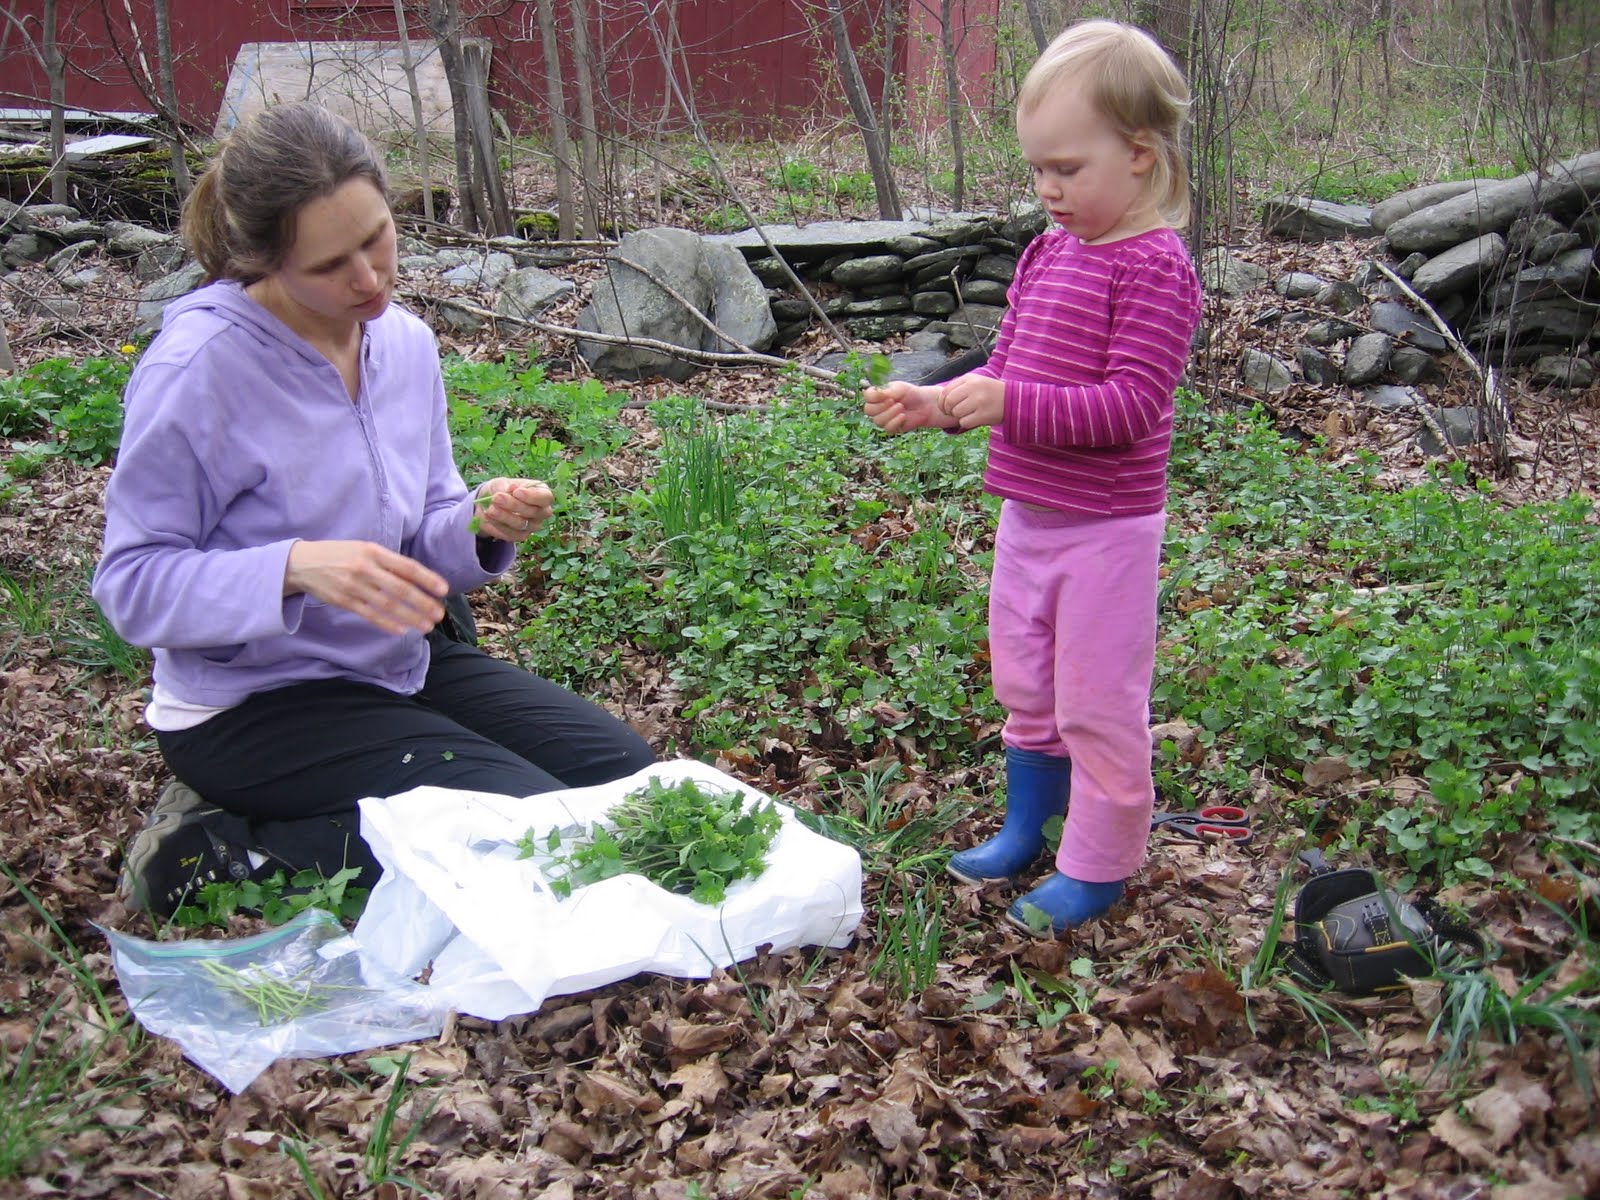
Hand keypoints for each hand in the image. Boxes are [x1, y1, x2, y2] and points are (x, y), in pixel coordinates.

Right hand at [284, 540, 448, 634]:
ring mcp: (353, 585)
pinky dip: (386, 623)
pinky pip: (369, 614)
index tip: (444, 590)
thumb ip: (388, 562)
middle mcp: (365, 567)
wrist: (301, 563)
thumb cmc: (341, 555)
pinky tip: (401, 630)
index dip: (427, 579)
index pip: (406, 566)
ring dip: (409, 617)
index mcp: (373, 551)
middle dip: (422, 603)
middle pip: (400, 588)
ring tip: (426, 626)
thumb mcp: (364, 549)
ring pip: (387, 604)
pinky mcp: (343, 600)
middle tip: (439, 614)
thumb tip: (417, 578)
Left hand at [473, 478, 553, 542]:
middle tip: (496, 497)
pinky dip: (498, 525)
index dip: (532, 496)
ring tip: (490, 509)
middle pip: (533, 512)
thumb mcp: (501, 483)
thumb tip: (512, 487)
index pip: (545, 497)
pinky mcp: (521, 536)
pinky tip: (488, 517)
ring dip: (504, 516)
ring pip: (521, 524)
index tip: (516, 492)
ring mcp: (533, 525)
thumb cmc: (501, 489)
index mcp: (542, 494)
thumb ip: (506, 486)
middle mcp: (542, 512)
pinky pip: (511, 533)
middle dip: (513, 505)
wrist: (489, 504)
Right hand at [863, 381, 953, 433]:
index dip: (873, 397)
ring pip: (877, 420)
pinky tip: (903, 416)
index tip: (886, 394)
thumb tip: (874, 393)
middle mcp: (877, 408)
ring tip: (901, 407)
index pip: (866, 397)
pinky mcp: (891, 428)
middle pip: (868, 410)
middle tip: (894, 401)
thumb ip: (886, 391)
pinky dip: (896, 421)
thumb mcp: (899, 388)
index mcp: (877, 395)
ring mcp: (883, 419)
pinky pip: (887, 428)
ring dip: (890, 413)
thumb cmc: (910, 394)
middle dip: (882, 406)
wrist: (924, 405)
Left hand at [940, 375, 1005, 429]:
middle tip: (954, 413)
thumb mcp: (976, 382)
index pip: (946, 391)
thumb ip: (959, 387)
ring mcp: (979, 401)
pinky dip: (967, 423)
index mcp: (969, 379)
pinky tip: (975, 419)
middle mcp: (973, 388)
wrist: (1014, 400)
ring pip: (956, 413)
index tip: (945, 407)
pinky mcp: (983, 414)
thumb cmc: (991, 393)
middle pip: (949, 402)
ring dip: (959, 417)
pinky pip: (964, 422)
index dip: (941, 402)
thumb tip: (941, 399)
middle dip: (948, 410)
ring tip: (969, 414)